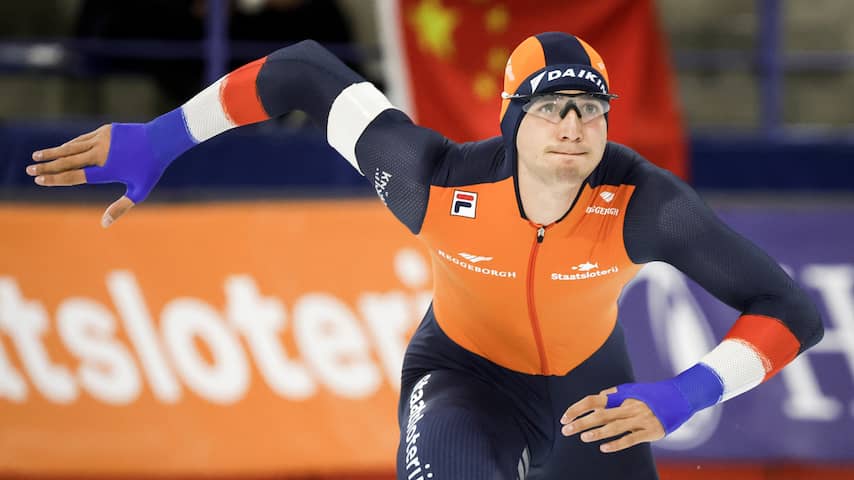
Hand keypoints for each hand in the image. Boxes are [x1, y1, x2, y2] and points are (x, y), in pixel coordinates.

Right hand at [27, 122, 170, 227]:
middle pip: (68, 160)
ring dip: (53, 152)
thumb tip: (104, 224)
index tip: (39, 180)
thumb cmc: (151, 168)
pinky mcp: (105, 131)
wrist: (161, 140)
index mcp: (108, 170)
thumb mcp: (139, 191)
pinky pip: (84, 139)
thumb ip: (121, 207)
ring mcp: (102, 140)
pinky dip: (71, 145)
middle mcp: (102, 153)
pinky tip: (60, 149)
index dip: (56, 178)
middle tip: (29, 170)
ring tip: (37, 157)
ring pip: (72, 147)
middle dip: (47, 166)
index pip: (76, 176)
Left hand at [560, 387, 664, 452]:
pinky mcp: (650, 431)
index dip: (577, 408)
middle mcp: (628, 407)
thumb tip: (600, 396)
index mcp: (621, 397)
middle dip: (581, 422)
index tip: (565, 417)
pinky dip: (617, 444)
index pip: (593, 401)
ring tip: (582, 437)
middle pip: (600, 415)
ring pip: (614, 427)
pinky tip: (603, 448)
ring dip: (596, 432)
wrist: (680, 396)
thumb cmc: (653, 394)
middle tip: (566, 430)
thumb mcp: (633, 389)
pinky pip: (631, 439)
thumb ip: (615, 393)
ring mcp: (639, 419)